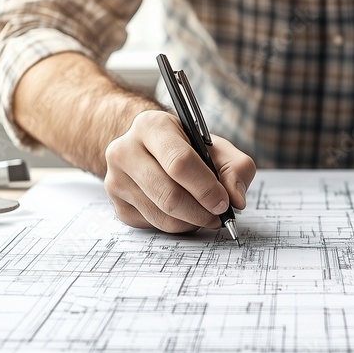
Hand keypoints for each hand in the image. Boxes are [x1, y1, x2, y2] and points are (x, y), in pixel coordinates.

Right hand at [104, 110, 256, 231]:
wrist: (149, 150)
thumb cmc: (186, 148)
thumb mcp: (216, 147)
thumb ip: (236, 168)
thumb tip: (236, 199)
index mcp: (151, 126)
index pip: (179, 162)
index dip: (206, 188)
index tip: (223, 202)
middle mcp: (125, 151)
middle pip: (170, 196)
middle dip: (201, 211)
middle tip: (218, 215)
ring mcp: (116, 180)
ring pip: (163, 216)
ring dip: (192, 222)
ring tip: (205, 214)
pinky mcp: (118, 205)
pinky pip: (154, 226)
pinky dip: (177, 226)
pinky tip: (185, 214)